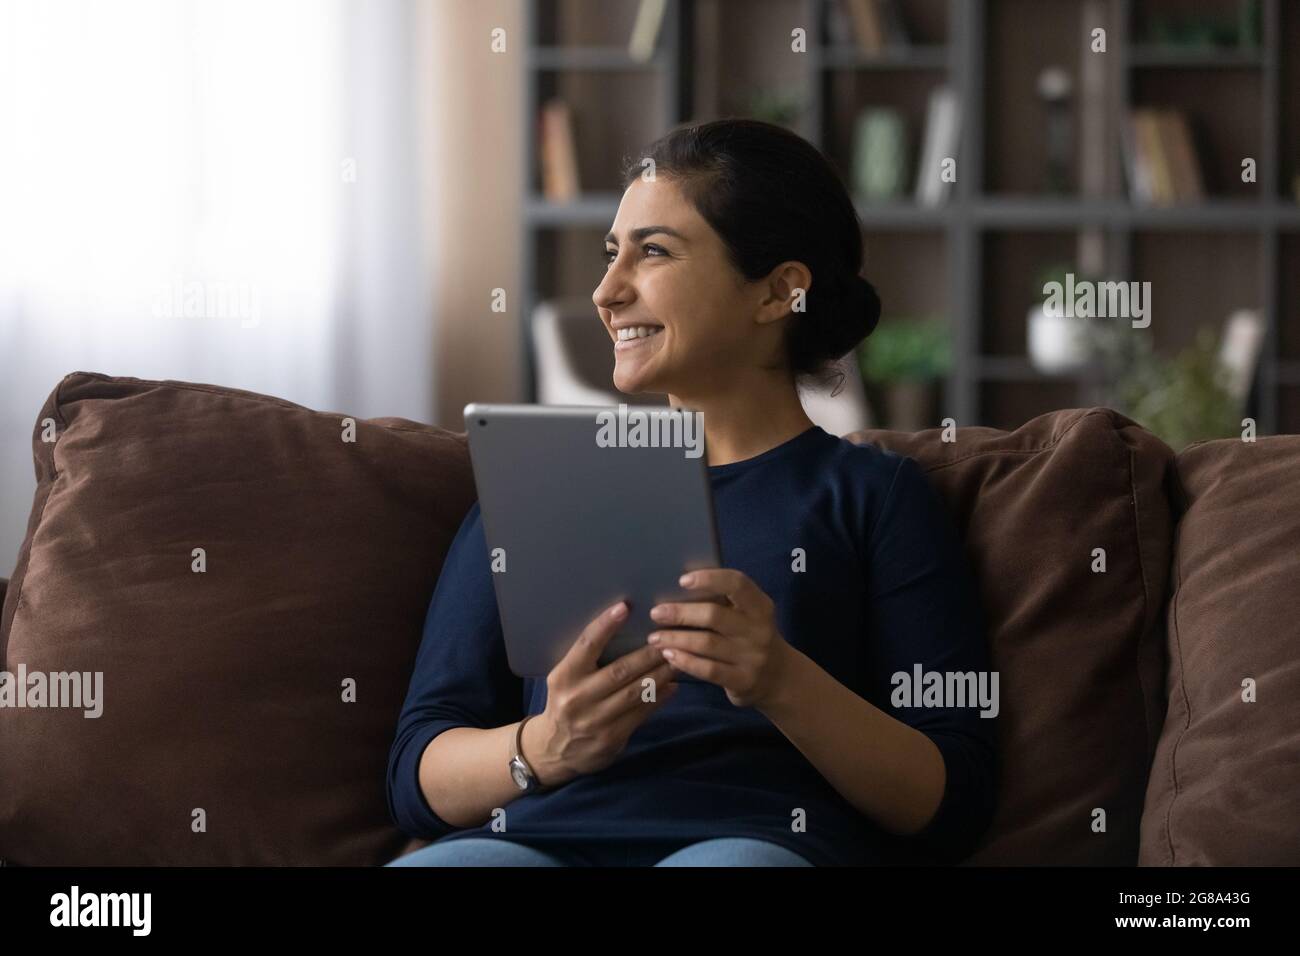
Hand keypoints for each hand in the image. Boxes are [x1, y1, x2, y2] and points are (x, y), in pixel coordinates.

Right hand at [531, 600, 678, 784]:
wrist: (553, 749)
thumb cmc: (565, 701)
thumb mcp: (567, 679)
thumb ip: (589, 660)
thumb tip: (627, 630)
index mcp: (564, 676)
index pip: (586, 645)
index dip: (605, 625)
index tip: (624, 607)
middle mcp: (577, 697)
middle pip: (619, 670)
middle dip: (648, 654)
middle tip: (669, 638)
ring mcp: (594, 720)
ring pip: (635, 692)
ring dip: (660, 674)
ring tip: (677, 659)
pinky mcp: (611, 738)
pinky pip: (641, 713)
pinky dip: (659, 698)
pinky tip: (673, 686)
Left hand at [647, 569, 791, 709]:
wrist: (780, 678)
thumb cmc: (752, 638)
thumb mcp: (749, 617)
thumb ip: (725, 604)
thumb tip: (677, 590)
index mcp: (760, 606)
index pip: (737, 584)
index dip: (709, 578)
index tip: (682, 580)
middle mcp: (758, 629)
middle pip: (714, 615)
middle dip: (681, 613)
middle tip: (656, 613)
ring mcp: (752, 656)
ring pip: (707, 644)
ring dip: (676, 639)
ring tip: (655, 638)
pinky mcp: (743, 680)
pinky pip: (709, 669)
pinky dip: (686, 661)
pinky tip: (669, 656)